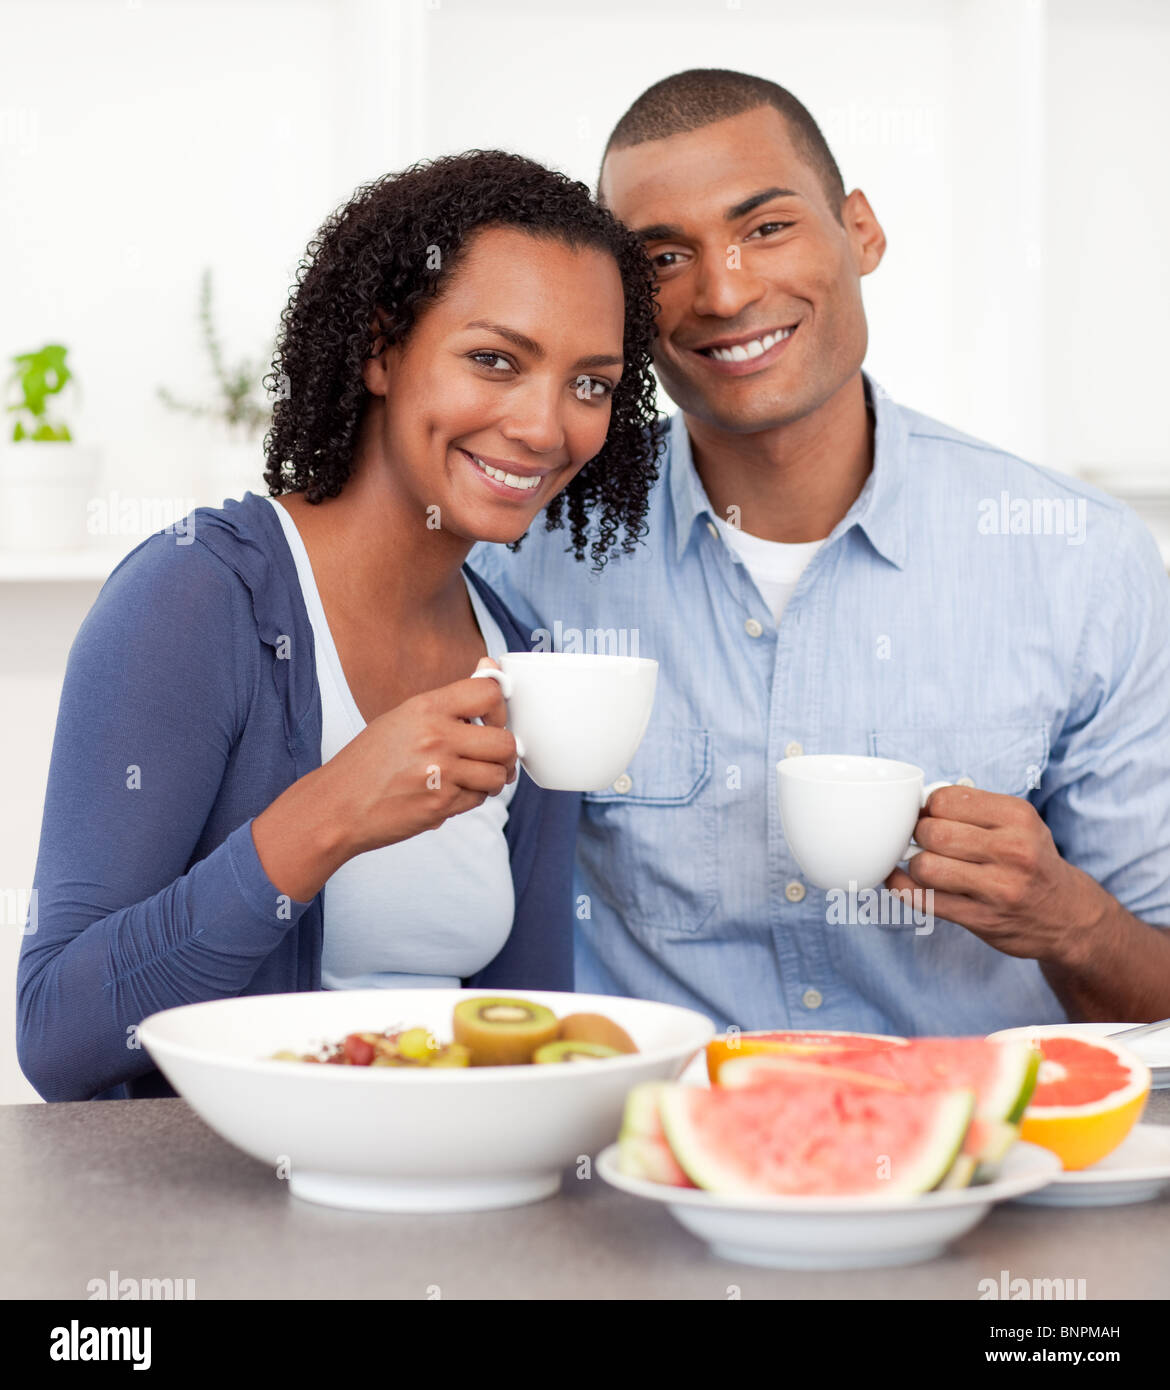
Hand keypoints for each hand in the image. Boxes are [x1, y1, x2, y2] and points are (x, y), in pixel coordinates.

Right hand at [319, 656, 518, 857]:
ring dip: (492, 779)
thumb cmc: (369, 761)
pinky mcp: (441, 805)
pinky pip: (478, 799)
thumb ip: (450, 699)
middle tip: (493, 757)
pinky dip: (471, 798)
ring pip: (497, 775)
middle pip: (504, 742)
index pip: (488, 693)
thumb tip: (489, 667)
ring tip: (473, 777)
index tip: (493, 721)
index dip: (500, 709)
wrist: (338, 805)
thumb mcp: (404, 717)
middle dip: (506, 754)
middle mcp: (435, 737)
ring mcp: (440, 773)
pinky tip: (450, 792)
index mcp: (426, 708)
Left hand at [883, 785, 1109, 963]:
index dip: (928, 807)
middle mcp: (1013, 851)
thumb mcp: (1019, 824)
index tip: (929, 816)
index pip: (946, 800)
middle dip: (918, 835)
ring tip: (927, 865)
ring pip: (926, 867)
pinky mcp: (983, 919)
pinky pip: (926, 901)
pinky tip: (901, 881)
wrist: (1068, 915)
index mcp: (1018, 817)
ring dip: (916, 865)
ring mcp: (999, 888)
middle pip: (933, 832)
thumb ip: (974, 809)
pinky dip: (904, 889)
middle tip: (924, 841)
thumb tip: (918, 804)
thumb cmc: (1031, 862)